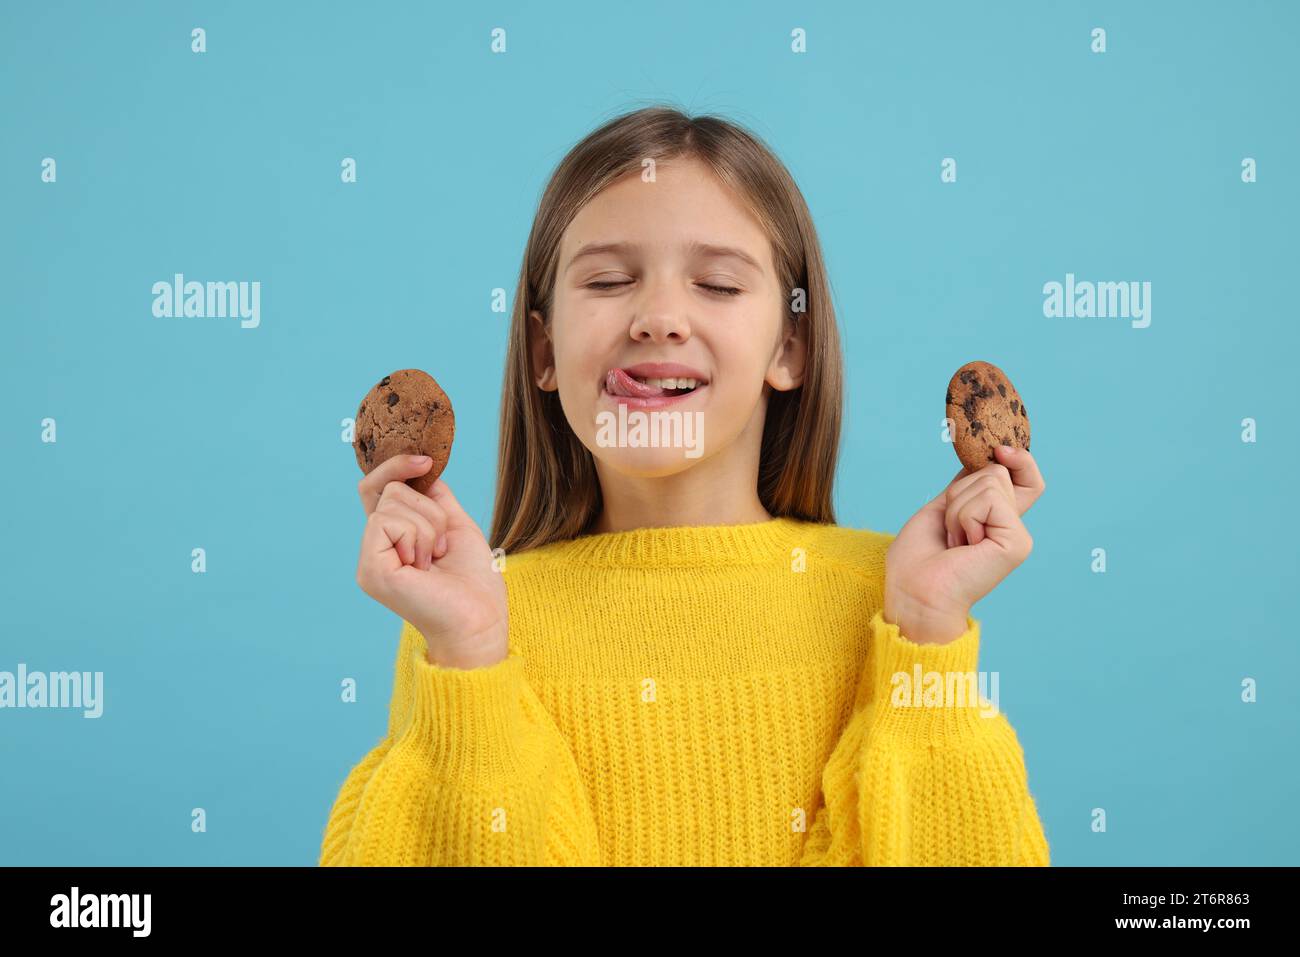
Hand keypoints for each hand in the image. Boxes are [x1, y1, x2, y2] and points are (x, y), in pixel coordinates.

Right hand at [355, 455, 508, 668]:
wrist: (481, 619)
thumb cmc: (473, 582)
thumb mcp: (455, 526)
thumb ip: (435, 498)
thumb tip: (422, 469)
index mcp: (391, 539)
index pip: (376, 488)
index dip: (396, 465)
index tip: (427, 460)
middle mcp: (374, 549)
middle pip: (390, 489)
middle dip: (429, 508)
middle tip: (442, 547)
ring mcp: (369, 560)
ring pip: (392, 501)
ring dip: (429, 526)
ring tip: (435, 560)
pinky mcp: (371, 569)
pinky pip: (387, 521)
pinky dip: (418, 537)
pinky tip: (425, 566)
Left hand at [883, 445, 1044, 643]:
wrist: (913, 592)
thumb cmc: (917, 560)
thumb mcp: (941, 508)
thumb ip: (967, 485)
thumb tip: (987, 457)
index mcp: (996, 521)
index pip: (1025, 478)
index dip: (1019, 458)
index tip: (997, 448)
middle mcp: (1012, 527)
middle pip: (997, 472)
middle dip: (960, 491)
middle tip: (949, 529)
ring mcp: (1018, 535)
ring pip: (991, 481)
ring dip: (957, 507)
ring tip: (953, 540)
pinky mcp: (1017, 542)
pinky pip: (989, 499)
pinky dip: (963, 515)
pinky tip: (962, 544)